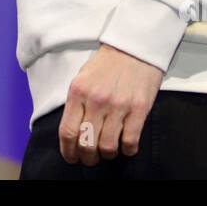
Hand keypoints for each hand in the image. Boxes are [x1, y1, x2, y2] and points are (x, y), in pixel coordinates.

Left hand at [59, 43, 164, 165]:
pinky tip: (126, 146)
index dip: (68, 151)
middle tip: (90, 159)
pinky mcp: (139, 108)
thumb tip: (74, 133)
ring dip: (107, 155)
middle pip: (86, 144)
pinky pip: (130, 141)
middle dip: (87, 158)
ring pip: (108, 147)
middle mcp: (96, 100)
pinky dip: (127, 150)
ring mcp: (118, 105)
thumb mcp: (82, 78)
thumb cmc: (107, 64)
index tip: (71, 158)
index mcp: (78, 92)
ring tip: (108, 151)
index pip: (68, 132)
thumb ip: (77, 103)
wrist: (133, 46)